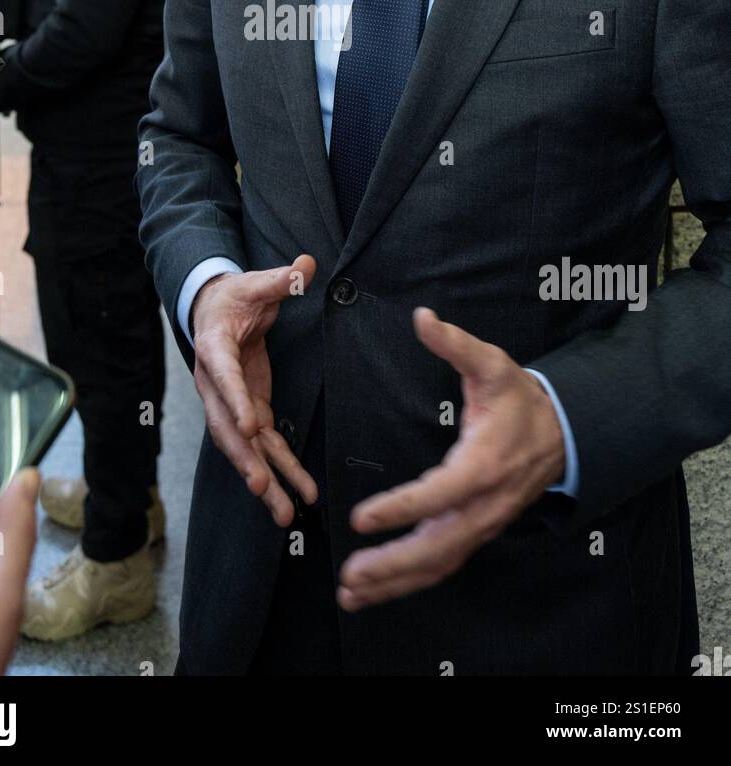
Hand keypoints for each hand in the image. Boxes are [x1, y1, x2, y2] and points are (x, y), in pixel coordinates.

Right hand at [191, 253, 318, 525]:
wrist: (214, 308)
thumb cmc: (235, 296)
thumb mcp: (256, 283)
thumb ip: (282, 279)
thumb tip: (307, 264)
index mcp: (215, 348)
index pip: (225, 378)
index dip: (237, 402)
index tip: (252, 427)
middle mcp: (216, 384)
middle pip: (228, 428)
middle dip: (245, 460)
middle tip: (262, 488)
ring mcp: (232, 403)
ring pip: (244, 449)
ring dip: (265, 481)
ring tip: (287, 514)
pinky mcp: (249, 410)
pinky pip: (263, 447)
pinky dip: (280, 470)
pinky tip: (299, 495)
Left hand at [337, 308, 565, 610]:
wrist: (560, 432)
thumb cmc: (518, 397)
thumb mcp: (492, 364)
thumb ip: (456, 344)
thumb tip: (423, 317)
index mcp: (484, 464)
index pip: (440, 493)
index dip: (402, 508)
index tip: (362, 518)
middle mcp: (483, 504)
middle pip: (438, 545)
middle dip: (393, 564)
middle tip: (350, 574)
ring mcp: (481, 524)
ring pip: (438, 563)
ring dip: (395, 582)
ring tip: (351, 593)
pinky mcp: (474, 531)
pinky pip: (442, 563)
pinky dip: (408, 581)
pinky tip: (374, 589)